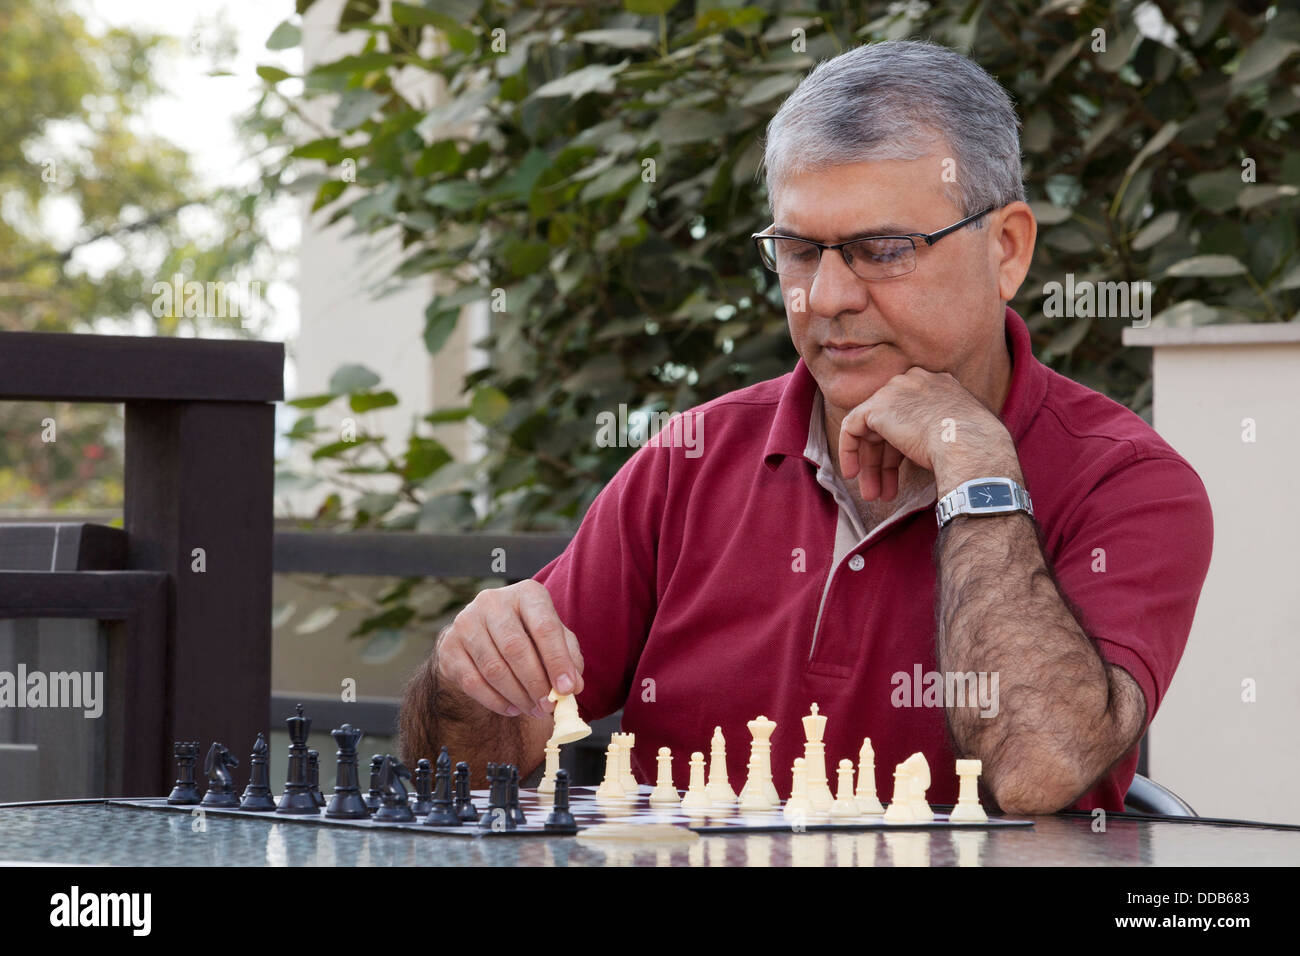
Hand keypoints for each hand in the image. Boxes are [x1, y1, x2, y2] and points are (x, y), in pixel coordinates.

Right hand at [434, 580, 584, 718]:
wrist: (480, 636)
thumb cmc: (527, 636)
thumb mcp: (552, 639)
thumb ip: (568, 658)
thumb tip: (572, 686)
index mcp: (526, 593)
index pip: (544, 627)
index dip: (557, 661)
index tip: (567, 690)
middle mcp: (493, 601)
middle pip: (516, 648)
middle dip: (536, 683)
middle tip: (548, 707)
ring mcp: (466, 621)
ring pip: (494, 668)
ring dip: (518, 696)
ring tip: (534, 710)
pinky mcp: (449, 646)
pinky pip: (473, 682)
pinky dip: (495, 701)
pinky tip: (512, 708)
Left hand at [837, 367, 1018, 500]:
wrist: (970, 444)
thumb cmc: (975, 447)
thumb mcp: (962, 433)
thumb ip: (943, 433)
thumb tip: (937, 455)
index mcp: (939, 386)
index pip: (912, 415)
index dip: (903, 447)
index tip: (903, 471)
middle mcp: (915, 382)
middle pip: (891, 424)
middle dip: (885, 462)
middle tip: (884, 492)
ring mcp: (895, 391)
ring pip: (872, 430)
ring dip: (872, 466)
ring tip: (873, 495)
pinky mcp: (877, 407)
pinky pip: (853, 427)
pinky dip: (849, 451)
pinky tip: (852, 474)